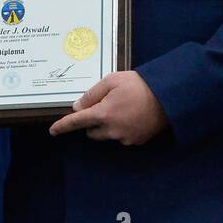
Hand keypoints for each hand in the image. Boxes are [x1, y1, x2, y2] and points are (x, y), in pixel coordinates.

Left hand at [48, 71, 167, 145]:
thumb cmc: (139, 85)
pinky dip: (121, 129)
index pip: (77, 122)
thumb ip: (92, 94)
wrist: (168, 96)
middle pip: (91, 132)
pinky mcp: (136, 142)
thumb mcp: (112, 80)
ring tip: (123, 109)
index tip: (53, 131)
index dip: (63, 126)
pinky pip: (121, 137)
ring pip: (106, 135)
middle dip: (92, 122)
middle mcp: (111, 130)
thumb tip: (78, 107)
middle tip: (105, 106)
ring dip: (107, 126)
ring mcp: (124, 138)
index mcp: (103, 114)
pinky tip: (132, 117)